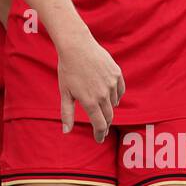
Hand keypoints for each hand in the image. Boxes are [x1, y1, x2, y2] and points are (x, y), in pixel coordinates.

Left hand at [57, 25, 123, 140]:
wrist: (76, 46)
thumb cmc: (67, 69)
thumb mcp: (65, 93)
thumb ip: (67, 113)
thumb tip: (66, 132)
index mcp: (89, 101)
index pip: (100, 125)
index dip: (100, 134)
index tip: (99, 139)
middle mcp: (103, 94)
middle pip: (109, 117)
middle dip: (105, 125)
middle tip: (101, 130)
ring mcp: (112, 84)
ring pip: (114, 103)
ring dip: (108, 108)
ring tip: (101, 107)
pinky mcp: (117, 74)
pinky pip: (120, 91)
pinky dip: (116, 96)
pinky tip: (109, 96)